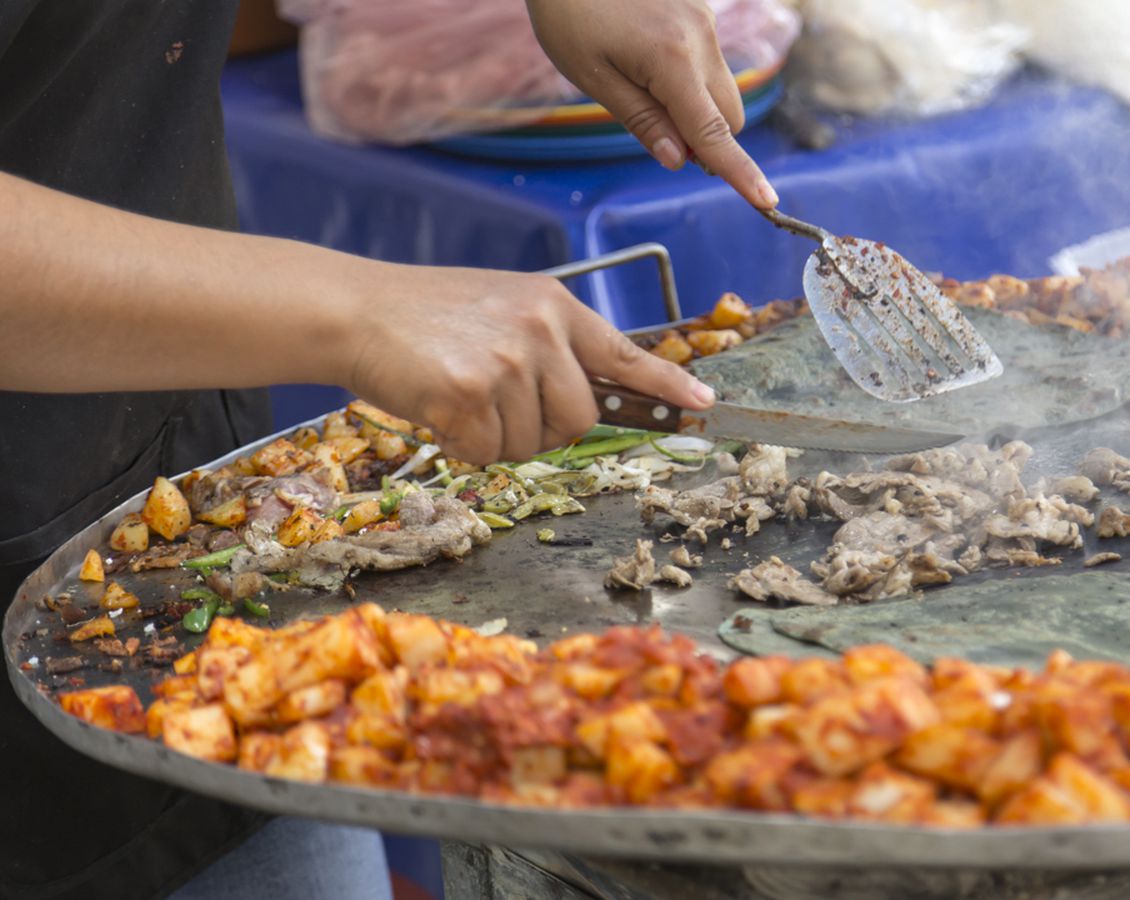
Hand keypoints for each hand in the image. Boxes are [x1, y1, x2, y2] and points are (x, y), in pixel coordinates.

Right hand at [344, 265, 715, 464]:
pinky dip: (463, 446)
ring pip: (531, 443)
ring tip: (458, 394)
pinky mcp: (469, 393)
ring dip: (495, 438)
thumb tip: (586, 399)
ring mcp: (506, 361)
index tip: (701, 402)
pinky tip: (439, 409)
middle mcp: (539, 329)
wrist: (354, 309)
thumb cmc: (424, 316)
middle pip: (578, 419)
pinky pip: (488, 453)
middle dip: (542, 429)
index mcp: (553, 305)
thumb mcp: (501, 308)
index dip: (665, 384)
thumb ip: (548, 344)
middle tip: (496, 405)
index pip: (623, 353)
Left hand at [525, 0, 778, 208]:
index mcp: (673, 61)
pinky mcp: (701, 9)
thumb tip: (677, 159)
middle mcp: (702, 39)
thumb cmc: (569, 12)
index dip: (739, 172)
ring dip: (696, 105)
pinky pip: (710, 60)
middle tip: (655, 129)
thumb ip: (641, 120)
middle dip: (705, 137)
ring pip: (722, 88)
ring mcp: (706, 20)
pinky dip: (690, 77)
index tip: (766, 201)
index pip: (713, 133)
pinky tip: (646, 54)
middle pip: (729, 115)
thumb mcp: (593, 75)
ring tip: (640, 81)